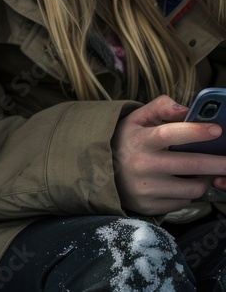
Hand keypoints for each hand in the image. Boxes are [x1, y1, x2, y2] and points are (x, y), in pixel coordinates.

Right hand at [113, 95, 225, 214]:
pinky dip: (189, 192)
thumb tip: (187, 110)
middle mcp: (141, 166)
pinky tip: (184, 182)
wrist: (98, 173)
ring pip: (193, 188)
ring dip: (205, 179)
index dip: (195, 131)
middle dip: (218, 162)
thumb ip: (161, 107)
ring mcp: (146, 189)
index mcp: (138, 140)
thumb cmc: (125, 141)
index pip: (168, 133)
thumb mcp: (135, 119)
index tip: (217, 129)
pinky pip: (183, 202)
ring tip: (204, 171)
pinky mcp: (150, 206)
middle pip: (190, 165)